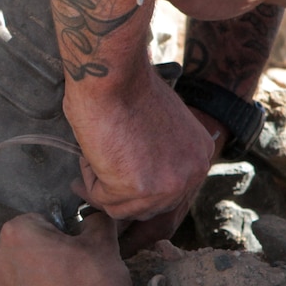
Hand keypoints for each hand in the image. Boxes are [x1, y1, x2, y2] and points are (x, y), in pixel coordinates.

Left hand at [0, 212, 192, 285]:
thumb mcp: (103, 244)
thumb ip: (94, 222)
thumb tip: (94, 215)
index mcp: (15, 235)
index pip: (34, 222)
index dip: (55, 234)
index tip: (70, 250)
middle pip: (18, 250)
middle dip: (38, 256)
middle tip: (67, 273)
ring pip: (13, 277)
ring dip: (29, 282)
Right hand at [65, 70, 214, 221]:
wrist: (112, 77)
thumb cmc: (125, 90)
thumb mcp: (160, 127)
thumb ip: (157, 153)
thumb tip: (134, 171)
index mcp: (199, 155)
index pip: (167, 192)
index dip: (136, 189)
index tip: (113, 181)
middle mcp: (190, 173)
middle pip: (148, 207)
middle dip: (117, 195)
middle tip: (92, 182)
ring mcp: (166, 184)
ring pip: (124, 208)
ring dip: (100, 188)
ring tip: (88, 163)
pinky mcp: (137, 188)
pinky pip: (103, 198)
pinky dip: (89, 182)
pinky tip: (87, 157)